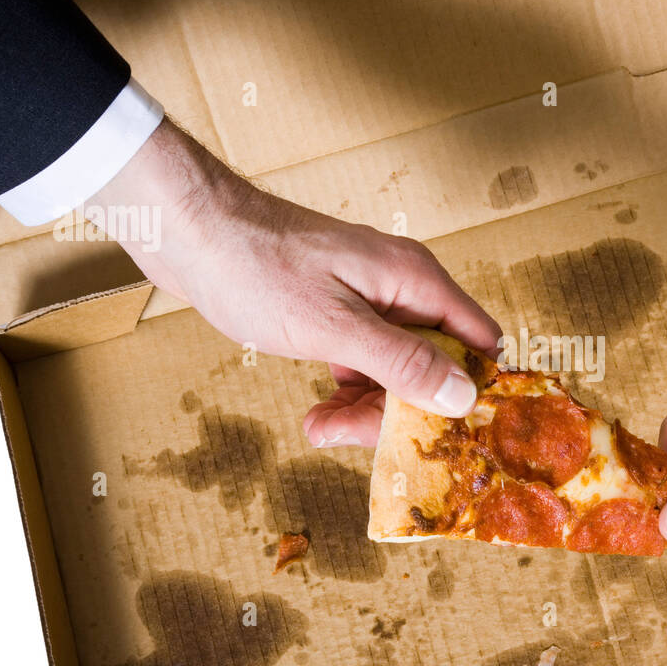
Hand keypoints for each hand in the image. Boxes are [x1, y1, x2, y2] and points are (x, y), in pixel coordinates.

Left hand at [89, 118, 500, 447]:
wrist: (187, 229)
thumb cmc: (256, 267)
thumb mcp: (332, 327)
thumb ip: (401, 361)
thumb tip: (464, 395)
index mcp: (416, 281)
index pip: (480, 342)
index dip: (470, 390)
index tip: (442, 433)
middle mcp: (403, 289)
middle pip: (436, 364)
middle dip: (402, 408)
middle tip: (350, 436)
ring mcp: (371, 300)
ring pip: (397, 370)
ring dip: (366, 408)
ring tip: (321, 428)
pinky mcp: (340, 312)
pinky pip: (364, 362)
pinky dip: (346, 392)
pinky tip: (316, 414)